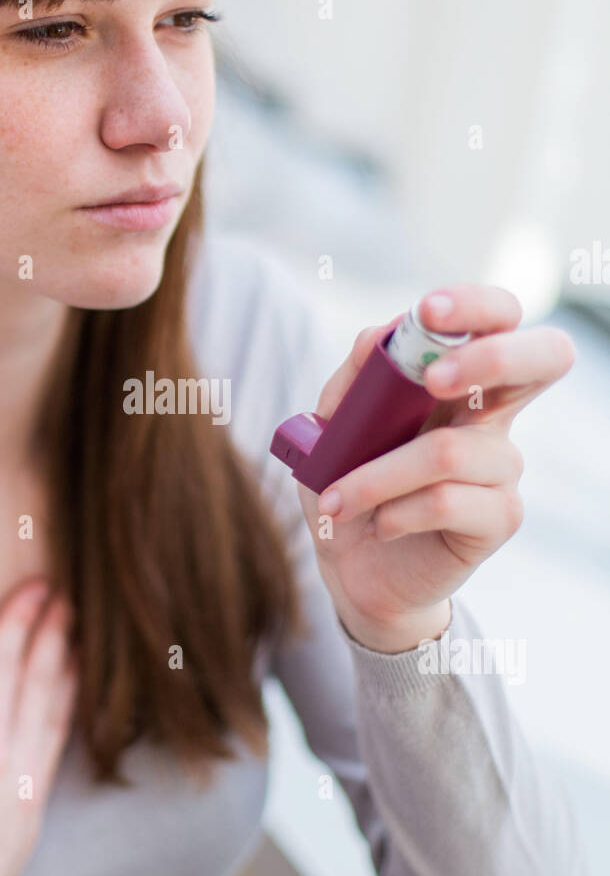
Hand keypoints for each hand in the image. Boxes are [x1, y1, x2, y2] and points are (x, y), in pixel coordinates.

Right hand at [0, 579, 77, 875]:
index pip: (2, 673)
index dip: (17, 625)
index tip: (35, 588)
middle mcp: (16, 777)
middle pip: (44, 689)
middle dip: (58, 638)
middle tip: (72, 597)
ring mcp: (30, 805)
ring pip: (59, 724)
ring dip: (71, 676)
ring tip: (82, 641)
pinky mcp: (31, 830)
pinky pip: (53, 757)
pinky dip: (65, 721)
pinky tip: (67, 710)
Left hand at [297, 285, 575, 651]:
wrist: (352, 570)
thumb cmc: (347, 486)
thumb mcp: (329, 429)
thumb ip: (353, 382)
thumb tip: (380, 336)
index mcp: (460, 379)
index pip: (501, 319)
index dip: (478, 306)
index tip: (427, 313)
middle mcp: (493, 417)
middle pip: (545, 357)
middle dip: (490, 356)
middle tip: (433, 380)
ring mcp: (503, 468)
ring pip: (449, 450)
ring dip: (376, 476)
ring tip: (337, 501)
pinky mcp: (500, 517)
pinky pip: (448, 500)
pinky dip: (396, 510)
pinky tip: (378, 525)